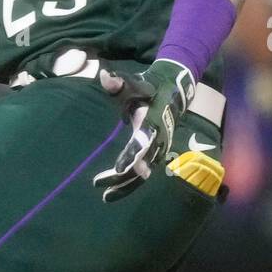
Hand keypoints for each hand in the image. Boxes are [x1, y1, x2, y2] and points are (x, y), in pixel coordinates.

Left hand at [94, 58, 195, 201]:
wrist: (172, 92)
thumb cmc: (147, 87)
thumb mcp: (133, 82)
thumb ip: (117, 81)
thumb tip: (105, 76)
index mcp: (152, 121)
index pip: (142, 141)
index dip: (132, 155)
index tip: (118, 168)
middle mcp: (158, 139)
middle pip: (141, 163)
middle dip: (122, 176)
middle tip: (99, 184)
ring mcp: (159, 149)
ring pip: (142, 173)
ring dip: (125, 185)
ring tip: (105, 196)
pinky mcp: (156, 155)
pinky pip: (143, 173)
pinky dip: (129, 184)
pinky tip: (113, 191)